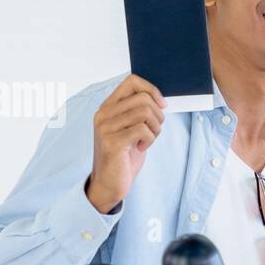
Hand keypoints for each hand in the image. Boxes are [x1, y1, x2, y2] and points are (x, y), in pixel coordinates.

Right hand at [86, 74, 166, 212]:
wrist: (109, 184)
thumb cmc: (124, 156)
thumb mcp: (132, 129)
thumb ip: (139, 112)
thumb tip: (159, 99)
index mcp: (108, 107)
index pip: (132, 81)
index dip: (152, 90)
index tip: (161, 105)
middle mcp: (103, 114)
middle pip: (143, 98)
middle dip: (158, 115)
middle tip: (155, 130)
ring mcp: (105, 127)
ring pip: (144, 112)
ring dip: (156, 128)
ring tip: (148, 140)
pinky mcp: (112, 142)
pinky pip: (142, 130)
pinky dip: (150, 139)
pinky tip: (141, 148)